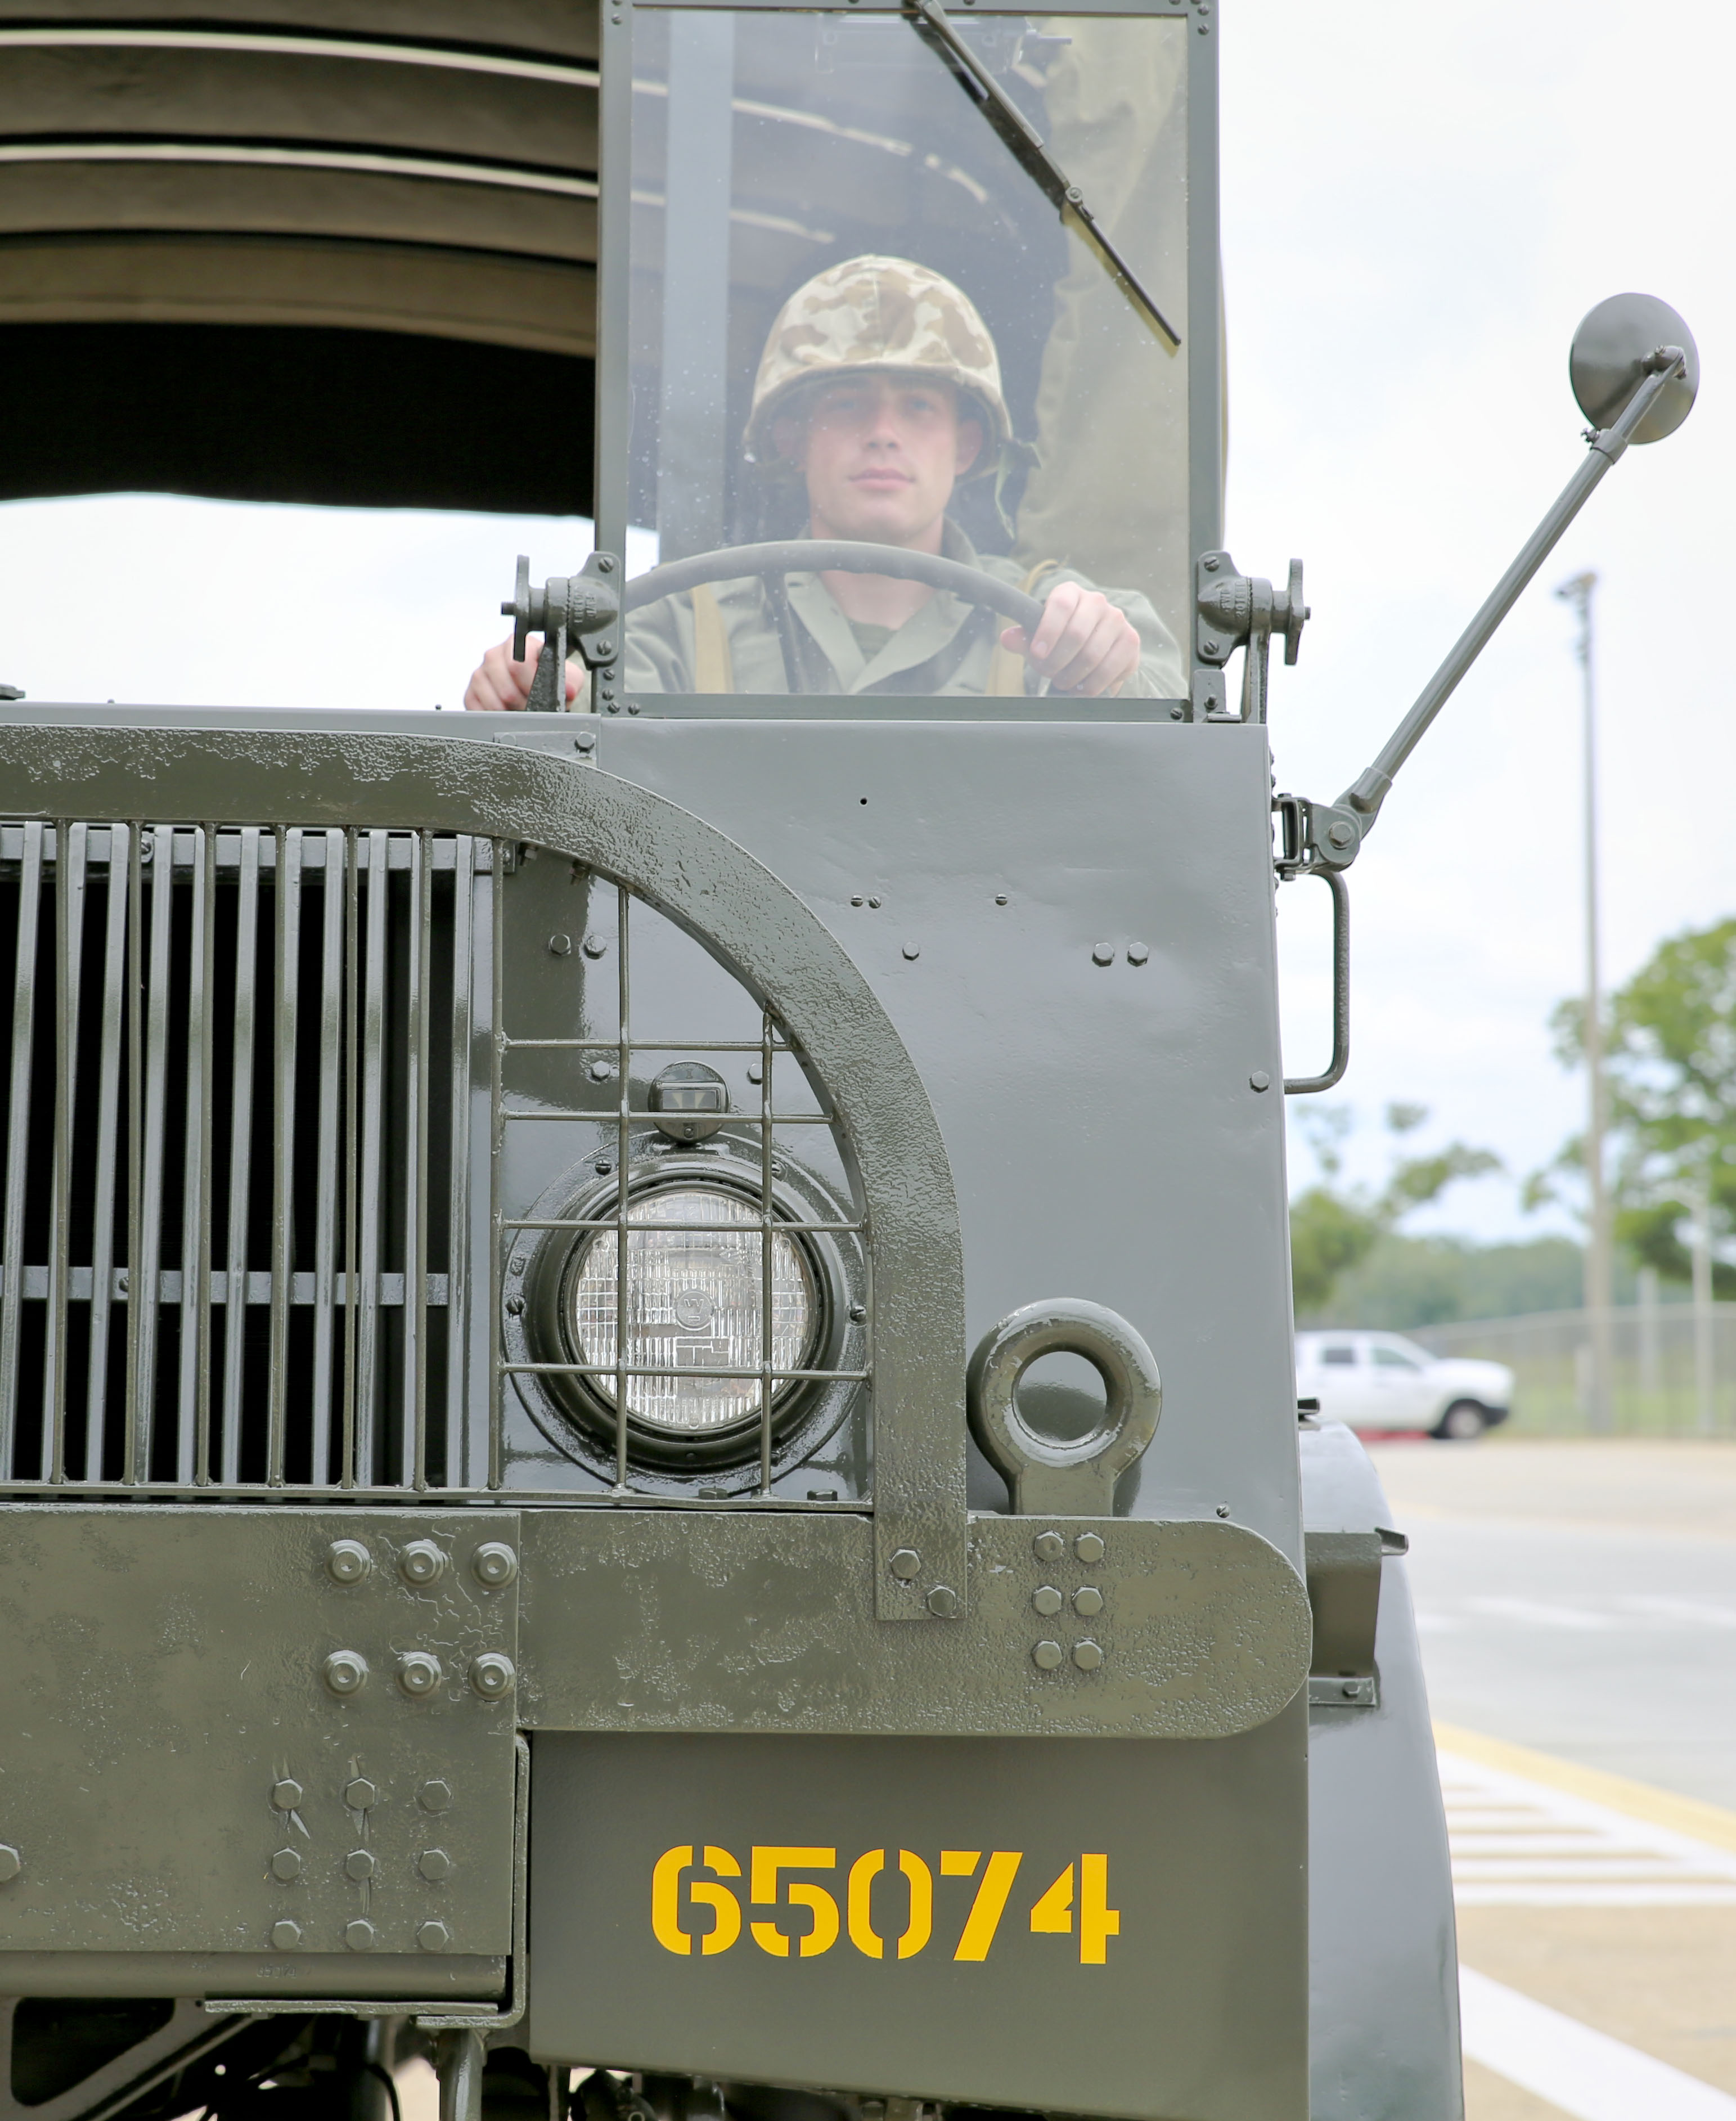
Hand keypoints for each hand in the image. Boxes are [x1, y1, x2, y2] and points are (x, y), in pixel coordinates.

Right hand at [463, 635, 580, 710]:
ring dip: (509, 712)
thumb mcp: (567, 678)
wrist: (537, 692)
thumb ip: (571, 681)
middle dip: (522, 703)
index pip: (518, 664)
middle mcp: (495, 654)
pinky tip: (504, 712)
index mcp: (518, 644)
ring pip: (493, 702)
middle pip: (505, 688)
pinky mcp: (471, 692)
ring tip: (519, 709)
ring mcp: (480, 673)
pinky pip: (478, 710)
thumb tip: (569, 690)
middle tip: (530, 707)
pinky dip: (494, 716)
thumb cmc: (550, 681)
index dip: (530, 686)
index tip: (538, 696)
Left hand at [1000, 582, 1140, 697]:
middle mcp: (1097, 602)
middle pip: (1076, 634)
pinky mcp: (1131, 642)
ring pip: (1092, 655)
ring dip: (1073, 676)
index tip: (1037, 654)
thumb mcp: (1039, 638)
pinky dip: (1092, 685)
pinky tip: (1083, 686)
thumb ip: (1024, 638)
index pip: (1060, 605)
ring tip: (1065, 682)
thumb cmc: (1061, 640)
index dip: (1047, 631)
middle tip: (1050, 674)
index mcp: (1071, 593)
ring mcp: (1117, 620)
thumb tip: (1008, 638)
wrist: (1095, 647)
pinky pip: (1110, 669)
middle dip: (1058, 662)